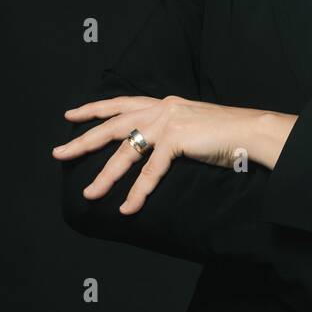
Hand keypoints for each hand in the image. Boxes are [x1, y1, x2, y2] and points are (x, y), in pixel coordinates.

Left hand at [53, 95, 265, 214]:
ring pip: (126, 151)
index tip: (71, 115)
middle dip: (83, 140)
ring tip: (89, 193)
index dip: (94, 109)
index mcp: (163, 103)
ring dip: (106, 176)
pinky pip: (150, 171)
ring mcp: (168, 122)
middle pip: (112, 125)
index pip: (120, 103)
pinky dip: (138, 192)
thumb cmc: (226, 133)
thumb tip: (154, 146)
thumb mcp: (192, 125)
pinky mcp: (176, 139)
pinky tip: (128, 208)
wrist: (252, 131)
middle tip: (59, 153)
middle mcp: (161, 108)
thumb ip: (171, 130)